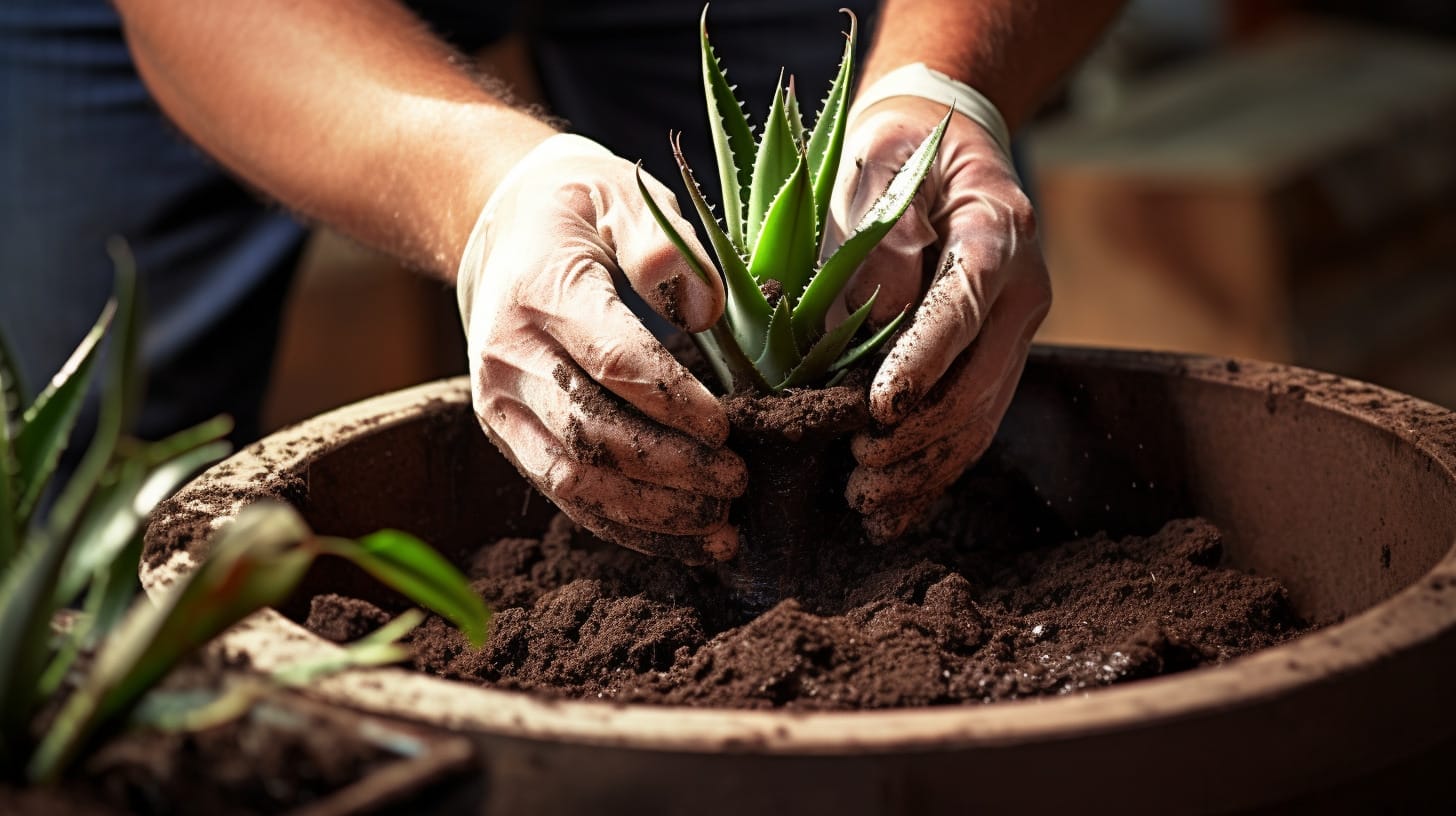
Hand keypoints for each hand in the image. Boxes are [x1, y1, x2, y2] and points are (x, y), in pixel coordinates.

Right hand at [456, 134, 746, 564]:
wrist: (499, 231)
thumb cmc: (579, 211)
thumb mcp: (621, 195)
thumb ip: (662, 243)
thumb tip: (705, 309)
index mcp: (541, 292)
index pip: (613, 360)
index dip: (674, 402)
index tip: (727, 426)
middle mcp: (509, 356)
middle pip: (595, 431)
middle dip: (673, 468)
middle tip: (738, 480)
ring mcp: (501, 404)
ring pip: (576, 479)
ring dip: (653, 513)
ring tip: (721, 526)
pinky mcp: (507, 436)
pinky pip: (566, 496)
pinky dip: (626, 527)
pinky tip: (682, 540)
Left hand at [830, 93, 1051, 543]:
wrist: (941, 142)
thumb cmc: (899, 149)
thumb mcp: (878, 163)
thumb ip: (874, 235)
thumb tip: (873, 315)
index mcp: (997, 229)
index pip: (964, 305)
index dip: (924, 362)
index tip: (880, 408)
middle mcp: (1020, 290)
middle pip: (979, 382)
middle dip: (918, 436)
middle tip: (858, 469)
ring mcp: (1013, 332)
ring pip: (980, 417)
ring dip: (925, 468)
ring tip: (868, 501)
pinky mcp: (994, 359)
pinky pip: (972, 424)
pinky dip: (933, 470)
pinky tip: (894, 506)